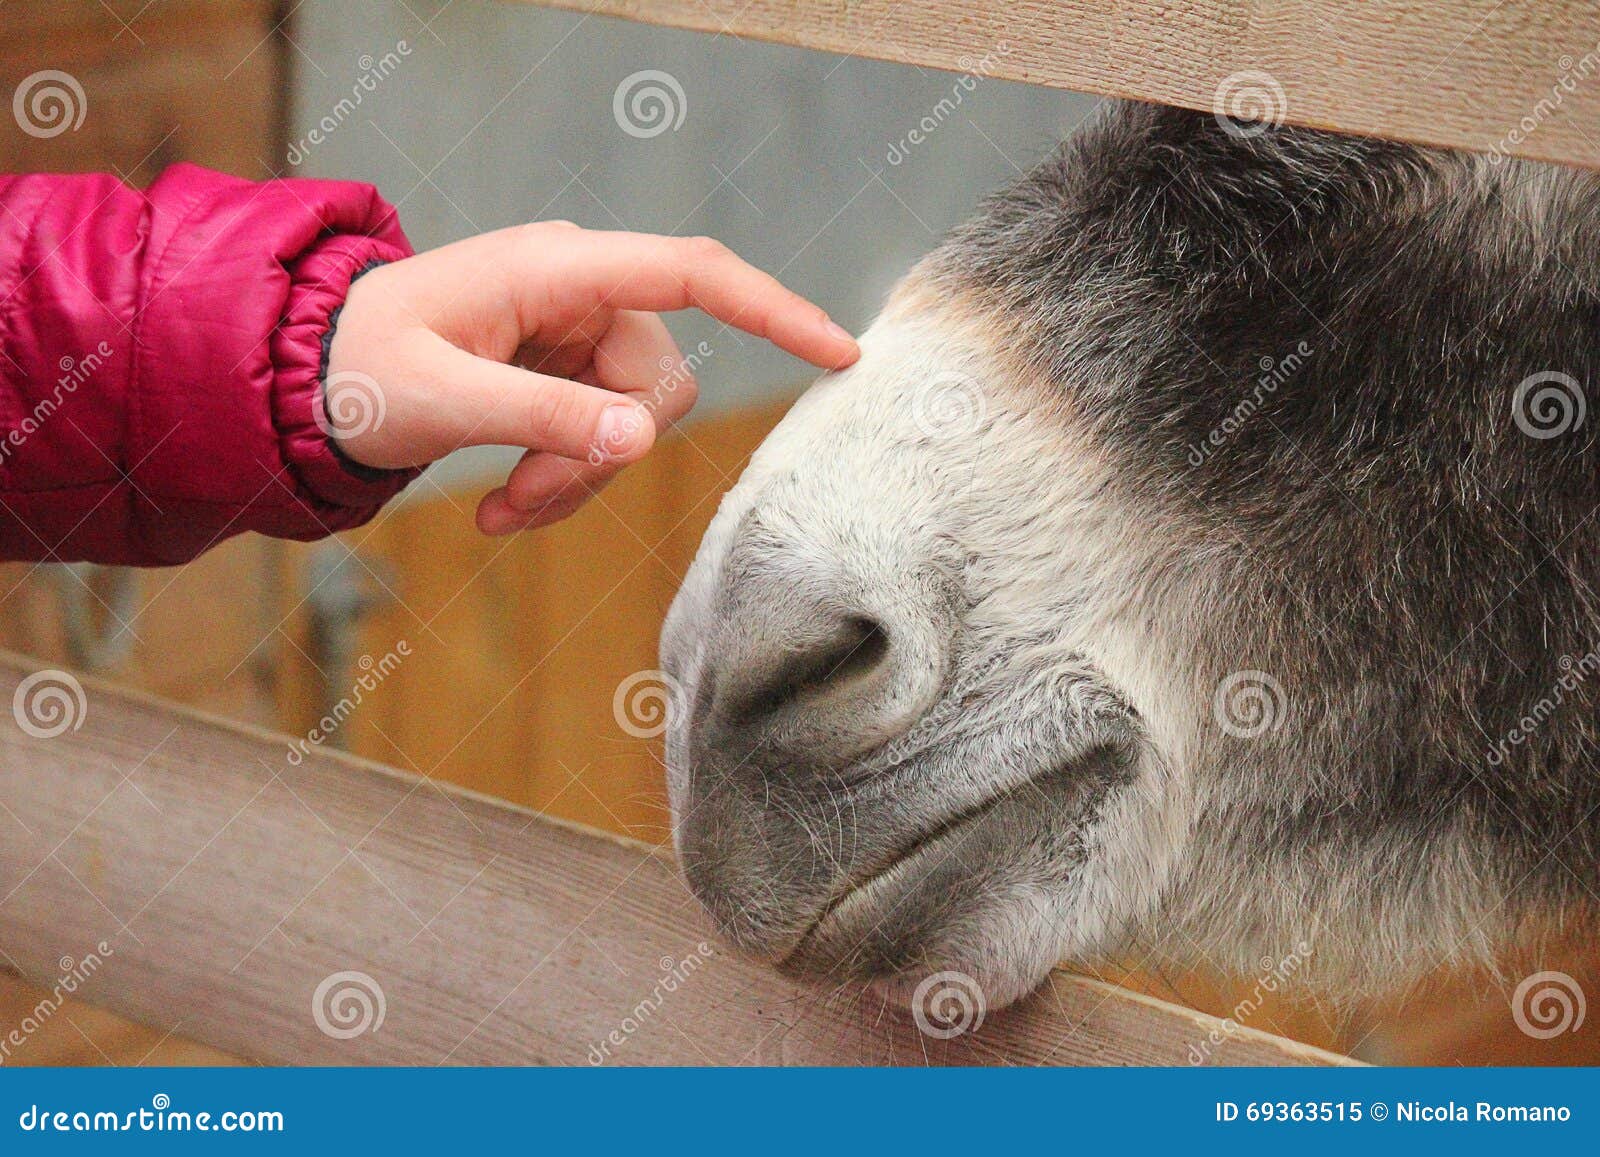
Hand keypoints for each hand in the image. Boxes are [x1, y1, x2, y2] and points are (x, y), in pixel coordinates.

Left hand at [323, 221, 858, 532]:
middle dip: (599, 460)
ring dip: (573, 482)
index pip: (693, 272)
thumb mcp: (441, 398)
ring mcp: (576, 333)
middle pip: (658, 385)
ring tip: (499, 512)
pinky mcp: (566, 372)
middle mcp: (580, 291)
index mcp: (555, 266)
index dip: (773, 309)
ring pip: (634, 424)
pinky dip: (561, 482)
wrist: (306, 376)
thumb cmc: (359, 366)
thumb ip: (541, 417)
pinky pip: (604, 438)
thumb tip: (640, 443)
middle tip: (519, 505)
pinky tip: (500, 509)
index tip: (842, 353)